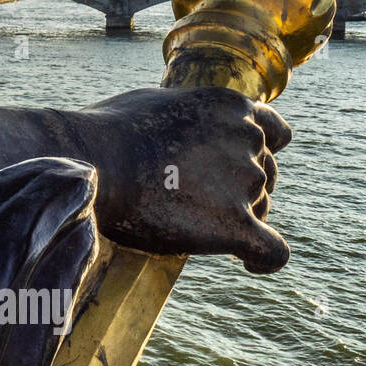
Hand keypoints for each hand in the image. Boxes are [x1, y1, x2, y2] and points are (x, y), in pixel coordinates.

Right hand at [78, 87, 290, 272]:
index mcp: (231, 107)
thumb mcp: (156, 102)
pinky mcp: (235, 223)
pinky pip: (271, 251)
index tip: (238, 171)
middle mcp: (248, 140)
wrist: (90, 161)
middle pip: (265, 175)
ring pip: (261, 210)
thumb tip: (180, 130)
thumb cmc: (108, 131)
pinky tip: (249, 264)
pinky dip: (262, 260)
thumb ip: (186, 115)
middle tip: (195, 203)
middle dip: (240, 189)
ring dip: (235, 218)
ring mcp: (245, 181)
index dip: (259, 155)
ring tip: (190, 226)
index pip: (275, 133)